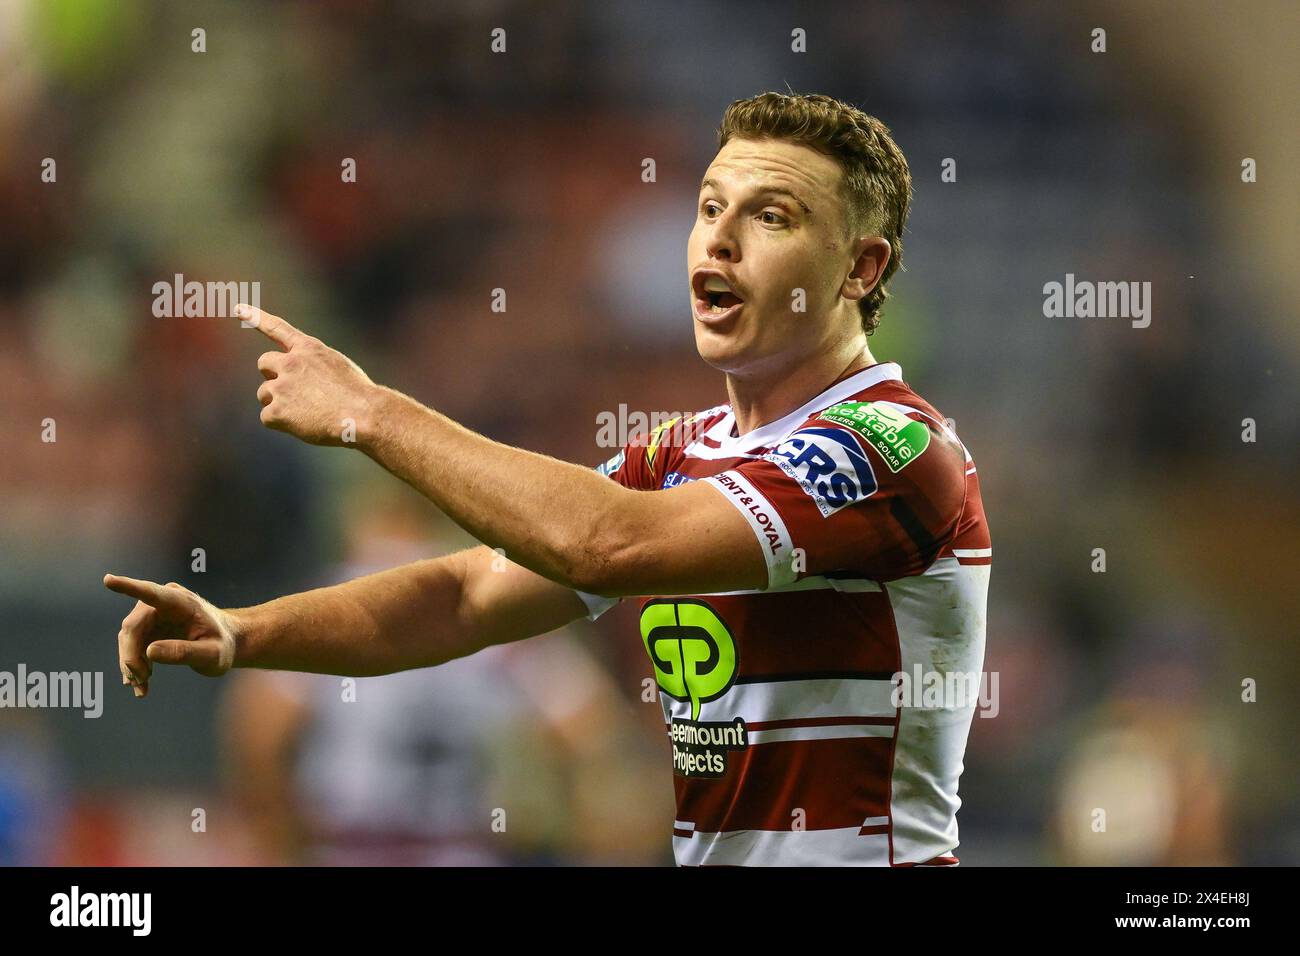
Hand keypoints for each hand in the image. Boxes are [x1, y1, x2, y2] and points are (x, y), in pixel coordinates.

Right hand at [103, 574, 238, 696]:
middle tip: (140, 681)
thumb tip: (149, 652)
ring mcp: (152, 614)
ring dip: (130, 664)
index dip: (129, 587)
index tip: (108, 580)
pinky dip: (134, 666)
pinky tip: (140, 686)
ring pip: (128, 638)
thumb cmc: (223, 645)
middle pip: (132, 626)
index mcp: (181, 602)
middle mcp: (162, 602)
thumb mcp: (212, 654)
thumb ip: (184, 652)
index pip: (151, 592)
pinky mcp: (148, 628)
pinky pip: (131, 646)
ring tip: (141, 688)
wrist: (226, 644)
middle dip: (131, 656)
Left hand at [235, 304, 380, 446]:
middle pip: (264, 363)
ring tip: (306, 413)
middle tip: (291, 391)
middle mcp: (291, 363)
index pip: (278, 328)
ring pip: (265, 393)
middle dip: (272, 375)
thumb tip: (299, 386)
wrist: (363, 415)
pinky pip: (267, 417)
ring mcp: (282, 387)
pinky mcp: (277, 411)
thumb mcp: (339, 368)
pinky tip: (303, 425)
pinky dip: (281, 423)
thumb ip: (314, 368)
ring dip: (278, 402)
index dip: (256, 317)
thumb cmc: (358, 396)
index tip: (237, 308)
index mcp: (309, 349)